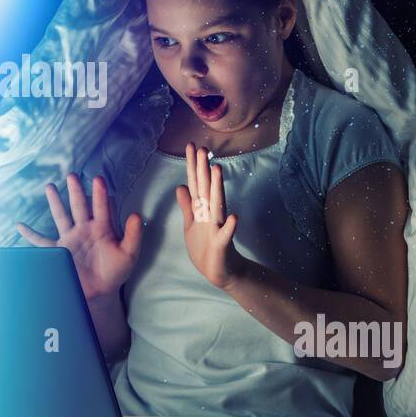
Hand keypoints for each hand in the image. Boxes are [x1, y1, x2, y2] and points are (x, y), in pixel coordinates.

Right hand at [16, 173, 143, 301]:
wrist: (100, 291)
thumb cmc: (116, 271)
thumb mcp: (129, 254)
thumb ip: (133, 235)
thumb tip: (137, 215)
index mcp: (102, 228)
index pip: (102, 207)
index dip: (100, 194)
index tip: (99, 179)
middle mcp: (84, 229)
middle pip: (79, 206)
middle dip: (76, 191)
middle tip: (72, 175)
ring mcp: (70, 238)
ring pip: (61, 216)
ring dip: (55, 202)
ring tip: (50, 187)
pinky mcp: (59, 251)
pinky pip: (41, 241)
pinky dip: (30, 235)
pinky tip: (20, 225)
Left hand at [175, 143, 246, 290]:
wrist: (220, 270)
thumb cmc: (205, 246)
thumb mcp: (191, 224)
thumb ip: (187, 206)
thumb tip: (180, 186)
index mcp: (201, 208)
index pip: (195, 183)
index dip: (192, 165)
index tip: (191, 145)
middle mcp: (210, 213)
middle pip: (205, 188)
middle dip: (203, 169)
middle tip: (203, 148)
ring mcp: (217, 227)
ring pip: (216, 204)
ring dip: (217, 187)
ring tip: (218, 169)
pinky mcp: (221, 243)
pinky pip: (226, 234)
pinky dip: (230, 226)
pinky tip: (234, 216)